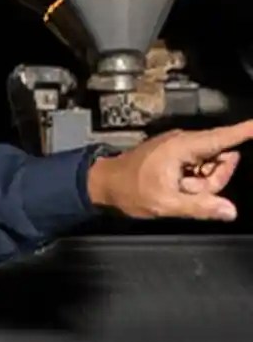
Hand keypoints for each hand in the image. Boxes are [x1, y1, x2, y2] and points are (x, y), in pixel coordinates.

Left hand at [87, 119, 252, 220]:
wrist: (103, 183)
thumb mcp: (164, 203)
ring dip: (201, 185)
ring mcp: (181, 148)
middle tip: (186, 192)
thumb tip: (229, 211)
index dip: (247, 130)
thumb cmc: (128, 189)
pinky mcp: (178, 154)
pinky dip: (192, 183)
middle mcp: (185, 142)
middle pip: (223, 160)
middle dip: (212, 181)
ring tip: (176, 190)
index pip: (225, 137)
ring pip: (212, 167)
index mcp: (183, 146)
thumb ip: (199, 207)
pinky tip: (175, 188)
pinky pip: (199, 169)